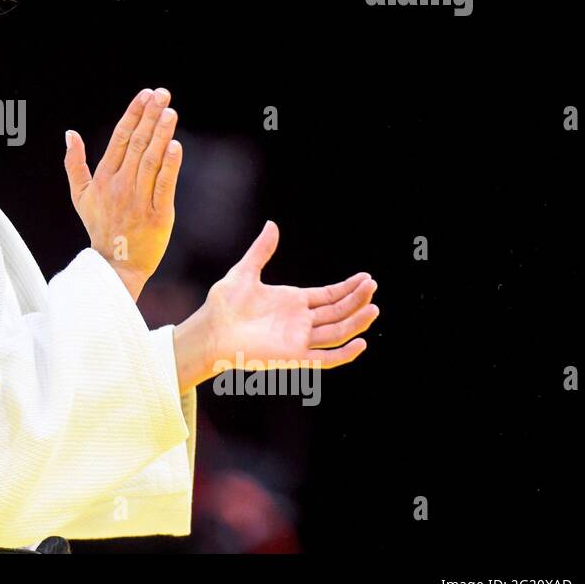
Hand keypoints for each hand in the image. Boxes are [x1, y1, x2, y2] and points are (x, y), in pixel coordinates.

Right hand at [63, 87, 181, 299]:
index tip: (146, 94)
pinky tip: (175, 146)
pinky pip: (164, 186)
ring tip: (170, 112)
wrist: (115, 265)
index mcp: (103, 178)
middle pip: (136, 144)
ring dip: (160, 134)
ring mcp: (139, 200)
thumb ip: (74, 164)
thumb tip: (69, 133)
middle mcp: (120, 186)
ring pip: (150, 161)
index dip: (133, 114)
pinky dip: (169, 166)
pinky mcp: (158, 215)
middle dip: (150, 116)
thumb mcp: (80, 196)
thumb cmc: (100, 226)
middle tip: (162, 94)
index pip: (119, 138)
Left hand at [186, 220, 378, 379]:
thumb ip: (261, 250)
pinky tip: (361, 342)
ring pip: (336, 332)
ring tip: (374, 308)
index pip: (328, 296)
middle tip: (373, 286)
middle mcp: (299, 321)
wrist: (210, 330)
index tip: (366, 278)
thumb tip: (272, 224)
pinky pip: (325, 359)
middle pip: (337, 312)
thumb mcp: (245, 271)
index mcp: (292, 301)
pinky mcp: (293, 356)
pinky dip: (344, 354)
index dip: (348, 288)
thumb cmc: (223, 304)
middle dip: (356, 300)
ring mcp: (298, 339)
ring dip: (356, 322)